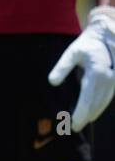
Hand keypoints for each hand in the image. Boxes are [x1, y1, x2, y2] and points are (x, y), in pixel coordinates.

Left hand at [49, 6, 114, 131]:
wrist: (105, 33)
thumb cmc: (87, 43)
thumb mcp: (72, 52)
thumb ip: (62, 67)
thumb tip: (52, 82)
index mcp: (97, 73)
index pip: (88, 99)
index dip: (80, 113)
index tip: (73, 124)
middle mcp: (109, 78)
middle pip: (97, 103)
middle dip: (86, 116)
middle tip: (75, 127)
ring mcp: (114, 79)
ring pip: (105, 101)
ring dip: (95, 112)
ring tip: (84, 121)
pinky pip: (109, 95)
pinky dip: (101, 104)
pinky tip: (94, 111)